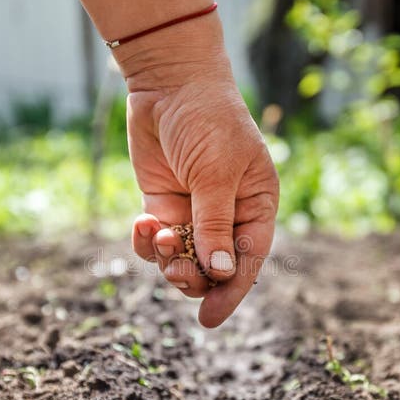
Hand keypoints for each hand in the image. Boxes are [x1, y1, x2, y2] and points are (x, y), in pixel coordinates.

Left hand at [126, 63, 278, 327]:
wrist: (169, 82)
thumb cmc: (207, 121)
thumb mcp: (215, 173)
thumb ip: (215, 224)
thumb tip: (220, 273)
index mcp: (256, 206)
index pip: (247, 260)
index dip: (230, 291)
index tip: (209, 318)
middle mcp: (227, 214)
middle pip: (213, 268)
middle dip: (193, 277)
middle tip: (175, 271)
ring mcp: (193, 211)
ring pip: (182, 259)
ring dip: (168, 259)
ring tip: (158, 235)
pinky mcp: (163, 204)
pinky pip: (156, 240)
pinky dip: (147, 241)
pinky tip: (143, 224)